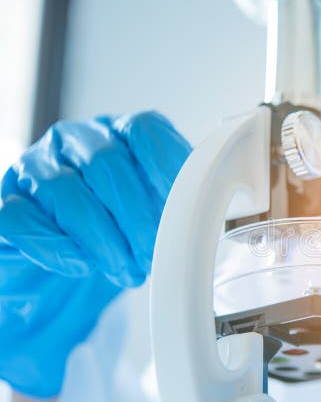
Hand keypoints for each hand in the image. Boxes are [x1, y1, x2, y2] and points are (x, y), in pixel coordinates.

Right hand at [0, 112, 190, 396]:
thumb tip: (218, 222)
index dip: (168, 168)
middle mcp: (76, 140)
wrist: (64, 267)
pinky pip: (23, 219)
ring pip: (64, 189)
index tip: (184, 211)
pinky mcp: (6, 206)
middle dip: (136, 215)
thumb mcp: (159, 214)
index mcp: (120, 134)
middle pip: (107, 162)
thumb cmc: (120, 234)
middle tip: (153, 255)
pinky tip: (81, 267)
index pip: (146, 130)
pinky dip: (57, 247)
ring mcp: (34, 168)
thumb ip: (183, 205)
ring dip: (102, 237)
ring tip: (126, 270)